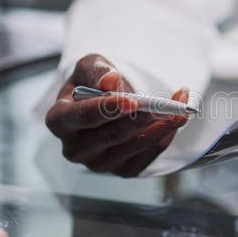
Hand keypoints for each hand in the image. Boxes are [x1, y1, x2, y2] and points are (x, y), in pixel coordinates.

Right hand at [45, 54, 188, 176]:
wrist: (105, 103)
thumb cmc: (93, 84)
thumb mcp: (90, 66)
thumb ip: (97, 70)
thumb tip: (110, 82)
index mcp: (58, 120)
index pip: (81, 117)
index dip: (107, 109)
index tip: (132, 101)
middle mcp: (74, 148)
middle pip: (111, 135)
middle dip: (140, 119)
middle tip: (164, 106)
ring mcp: (98, 163)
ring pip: (133, 147)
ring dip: (160, 128)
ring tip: (178, 110)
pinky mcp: (120, 170)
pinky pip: (146, 157)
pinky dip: (164, 138)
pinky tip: (175, 121)